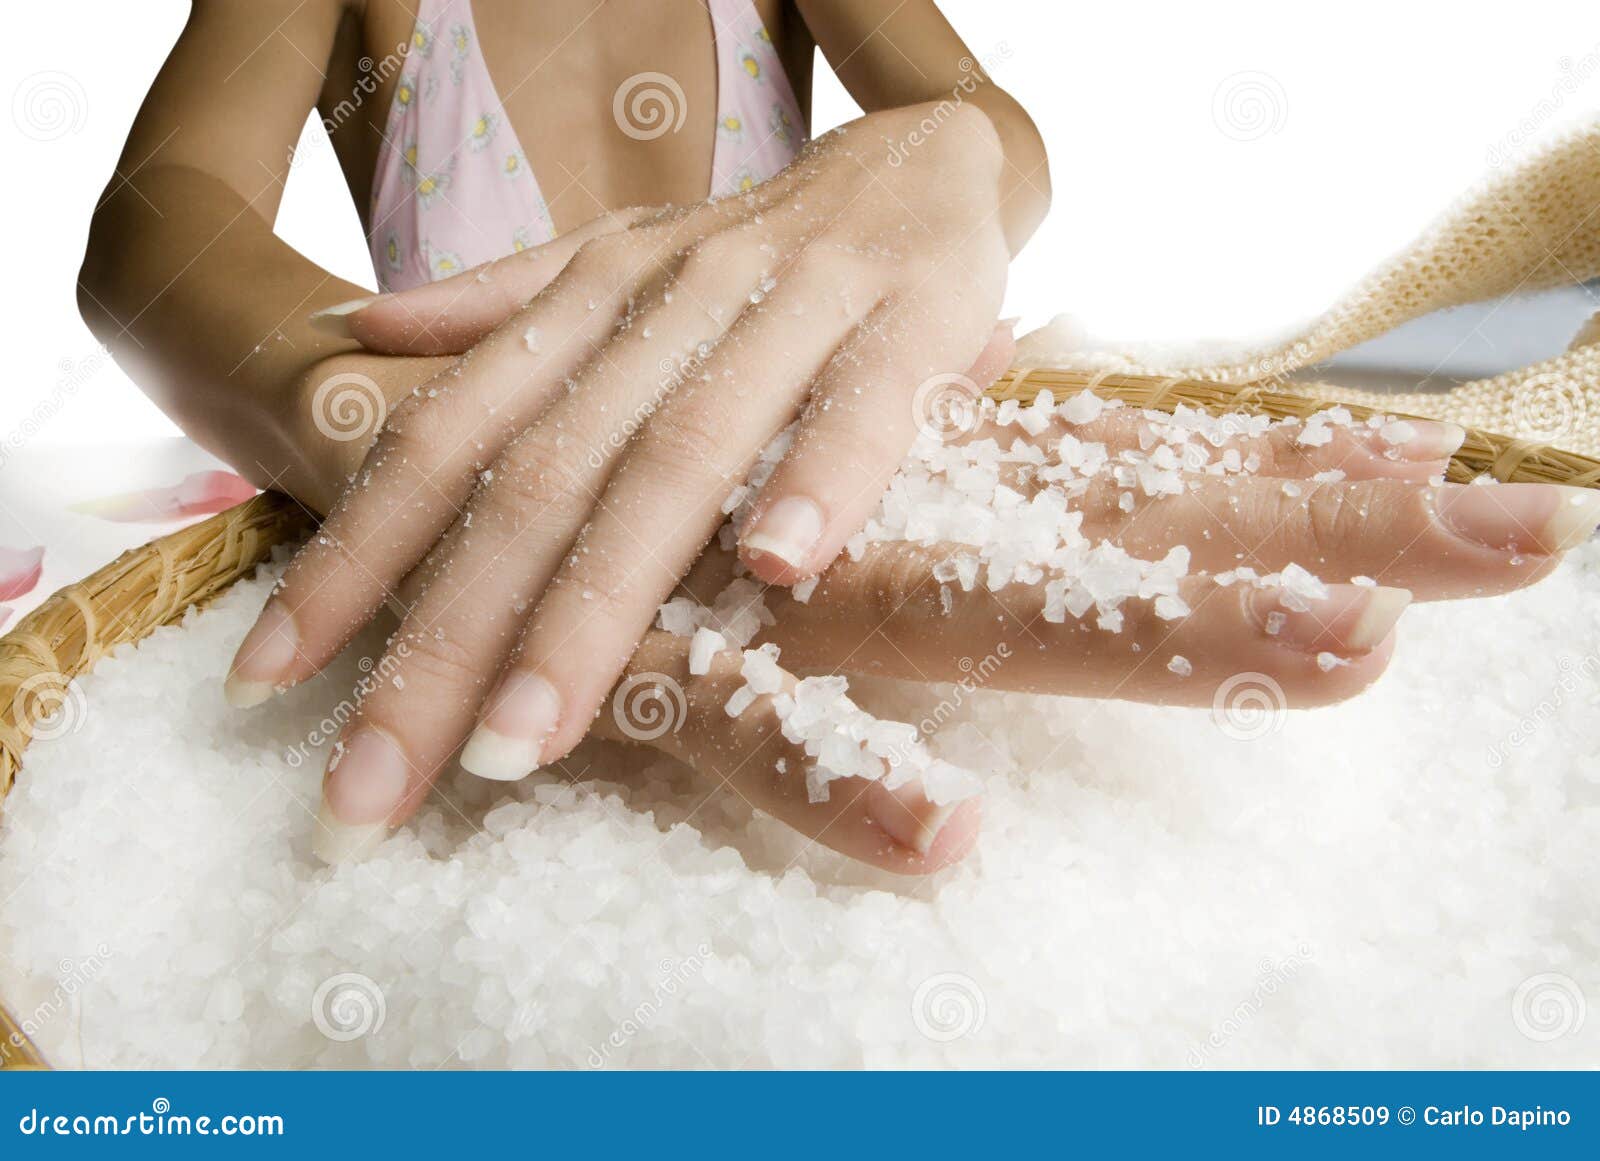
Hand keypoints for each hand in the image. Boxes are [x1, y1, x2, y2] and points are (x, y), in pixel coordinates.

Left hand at [227, 105, 1014, 850]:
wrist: (926, 156)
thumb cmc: (761, 245)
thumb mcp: (618, 261)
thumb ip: (497, 306)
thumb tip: (358, 329)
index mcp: (586, 302)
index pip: (443, 438)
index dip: (347, 557)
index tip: (265, 682)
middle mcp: (665, 305)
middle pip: (534, 482)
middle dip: (445, 641)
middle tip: (377, 789)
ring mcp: (787, 309)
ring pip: (674, 463)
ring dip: (595, 603)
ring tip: (523, 739)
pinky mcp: (909, 322)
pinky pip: (860, 408)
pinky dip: (821, 481)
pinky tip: (780, 575)